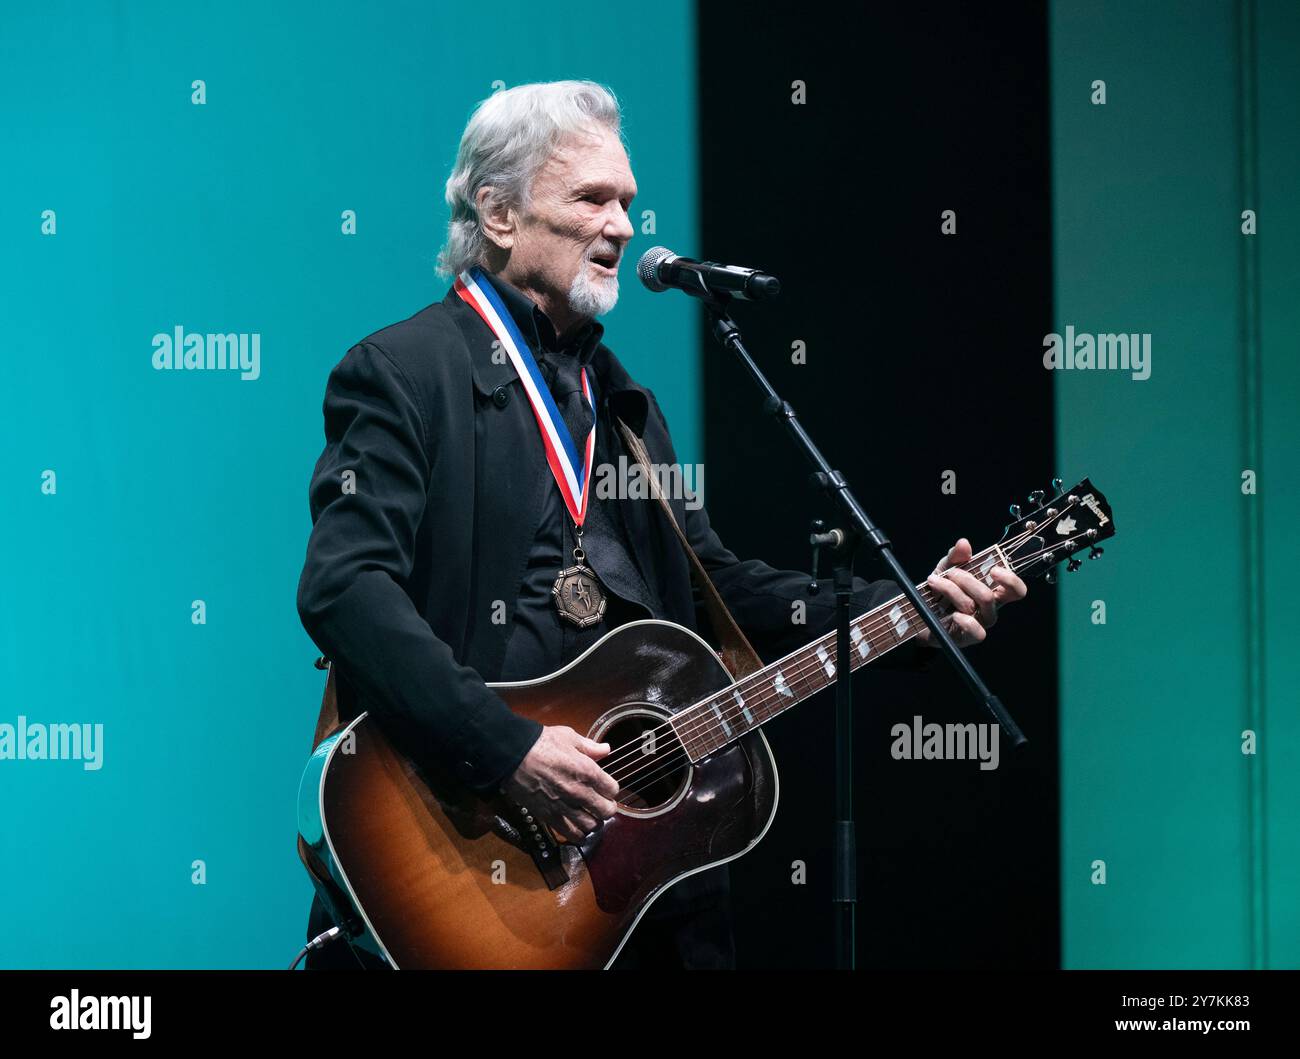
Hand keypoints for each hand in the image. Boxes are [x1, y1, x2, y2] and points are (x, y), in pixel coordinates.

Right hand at [501, 726, 619, 842]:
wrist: (511, 755)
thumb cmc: (540, 743)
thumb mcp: (568, 737)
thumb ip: (590, 747)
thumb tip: (606, 749)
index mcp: (587, 770)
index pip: (613, 789)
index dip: (611, 789)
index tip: (606, 787)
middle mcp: (579, 791)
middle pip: (606, 811)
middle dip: (607, 808)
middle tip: (602, 804)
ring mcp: (564, 806)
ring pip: (591, 825)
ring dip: (594, 822)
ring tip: (590, 816)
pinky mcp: (549, 816)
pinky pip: (571, 834)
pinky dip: (578, 835)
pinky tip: (579, 829)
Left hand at [917, 538, 1026, 647]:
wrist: (919, 614)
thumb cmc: (939, 591)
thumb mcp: (945, 569)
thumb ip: (955, 556)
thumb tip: (964, 543)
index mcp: (992, 592)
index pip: (1016, 590)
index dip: (1011, 580)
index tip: (993, 569)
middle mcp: (989, 609)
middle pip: (989, 596)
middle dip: (965, 579)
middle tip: (949, 573)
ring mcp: (978, 623)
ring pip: (973, 606)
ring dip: (952, 590)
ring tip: (935, 583)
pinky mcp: (966, 637)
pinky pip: (977, 632)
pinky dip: (966, 622)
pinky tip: (953, 615)